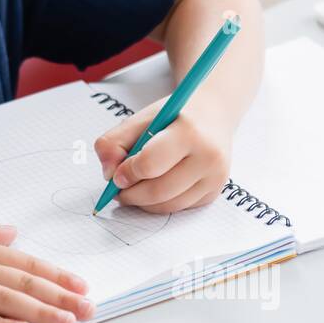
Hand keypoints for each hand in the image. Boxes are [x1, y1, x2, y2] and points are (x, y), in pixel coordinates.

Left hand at [93, 98, 232, 212]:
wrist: (213, 114)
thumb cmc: (173, 116)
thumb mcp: (141, 118)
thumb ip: (115, 141)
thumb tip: (108, 174)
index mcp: (189, 132)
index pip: (150, 164)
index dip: (127, 173)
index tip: (116, 175)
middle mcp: (208, 157)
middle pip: (158, 191)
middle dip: (130, 195)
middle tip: (117, 190)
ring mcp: (215, 178)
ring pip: (168, 205)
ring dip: (142, 203)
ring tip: (131, 190)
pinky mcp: (214, 192)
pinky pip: (179, 208)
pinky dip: (159, 204)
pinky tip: (153, 188)